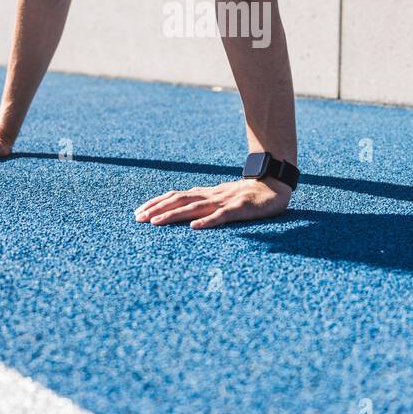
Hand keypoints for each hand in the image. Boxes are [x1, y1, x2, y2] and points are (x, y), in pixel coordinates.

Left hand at [134, 177, 290, 228]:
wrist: (274, 186)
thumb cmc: (247, 196)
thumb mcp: (221, 199)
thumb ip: (204, 205)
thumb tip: (184, 215)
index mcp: (205, 194)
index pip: (175, 196)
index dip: (156, 203)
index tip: (138, 212)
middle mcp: (211, 196)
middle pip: (179, 200)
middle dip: (156, 209)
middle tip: (138, 219)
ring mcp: (224, 201)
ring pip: (194, 208)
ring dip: (173, 215)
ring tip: (155, 222)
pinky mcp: (240, 209)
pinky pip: (221, 216)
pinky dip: (207, 221)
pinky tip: (194, 228)